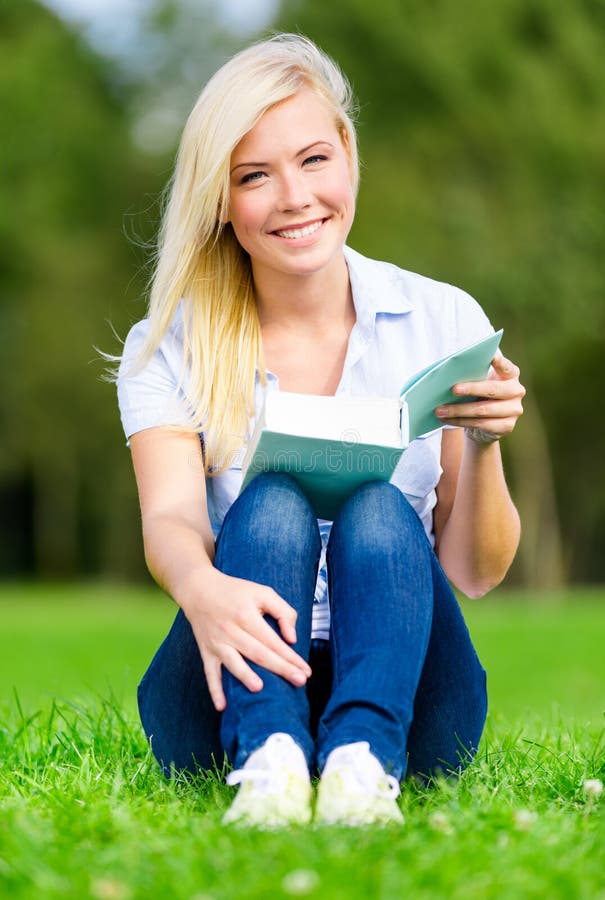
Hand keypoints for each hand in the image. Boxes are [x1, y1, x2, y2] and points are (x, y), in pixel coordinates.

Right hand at [181, 568, 311, 711]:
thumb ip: (282, 611)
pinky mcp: (206, 651)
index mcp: (247, 615)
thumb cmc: (235, 591)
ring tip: (259, 689)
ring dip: (245, 676)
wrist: (199, 589)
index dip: (290, 656)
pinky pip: (210, 673)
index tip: (306, 670)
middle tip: (300, 681)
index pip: (273, 640)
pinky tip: (222, 706)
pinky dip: (215, 690)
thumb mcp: (262, 593)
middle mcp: (231, 630)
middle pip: (258, 653)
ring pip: (233, 662)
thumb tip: (291, 638)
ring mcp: (217, 642)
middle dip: (280, 668)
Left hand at [435, 351, 524, 441]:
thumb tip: (449, 374)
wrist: (484, 423)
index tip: (491, 355)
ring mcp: (514, 410)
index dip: (499, 362)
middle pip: (493, 390)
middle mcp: (516, 391)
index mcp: (511, 375)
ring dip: (458, 410)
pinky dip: (460, 422)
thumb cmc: (479, 395)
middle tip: (453, 389)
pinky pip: (480, 424)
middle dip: (472, 389)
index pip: (506, 367)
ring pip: (483, 410)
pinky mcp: (507, 426)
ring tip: (440, 410)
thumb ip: (473, 375)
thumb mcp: (479, 382)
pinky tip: (447, 419)